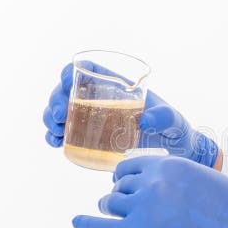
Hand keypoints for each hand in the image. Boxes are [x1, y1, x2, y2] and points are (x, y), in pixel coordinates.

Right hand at [42, 63, 219, 166]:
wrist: (174, 156)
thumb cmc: (176, 133)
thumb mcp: (174, 122)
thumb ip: (165, 117)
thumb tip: (145, 119)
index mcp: (118, 88)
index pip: (88, 71)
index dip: (70, 71)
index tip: (65, 83)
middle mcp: (102, 101)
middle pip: (67, 92)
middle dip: (56, 100)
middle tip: (60, 117)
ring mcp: (94, 121)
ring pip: (62, 112)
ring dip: (51, 118)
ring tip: (55, 131)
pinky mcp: (90, 141)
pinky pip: (65, 134)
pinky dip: (54, 136)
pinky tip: (54, 142)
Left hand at [72, 155, 227, 227]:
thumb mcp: (204, 178)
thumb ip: (178, 180)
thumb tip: (164, 192)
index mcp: (167, 165)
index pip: (132, 166)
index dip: (128, 179)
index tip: (128, 187)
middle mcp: (151, 181)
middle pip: (119, 186)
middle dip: (121, 196)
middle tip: (128, 208)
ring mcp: (144, 207)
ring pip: (112, 204)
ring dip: (113, 211)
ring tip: (120, 218)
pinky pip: (104, 226)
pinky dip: (87, 225)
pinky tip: (77, 223)